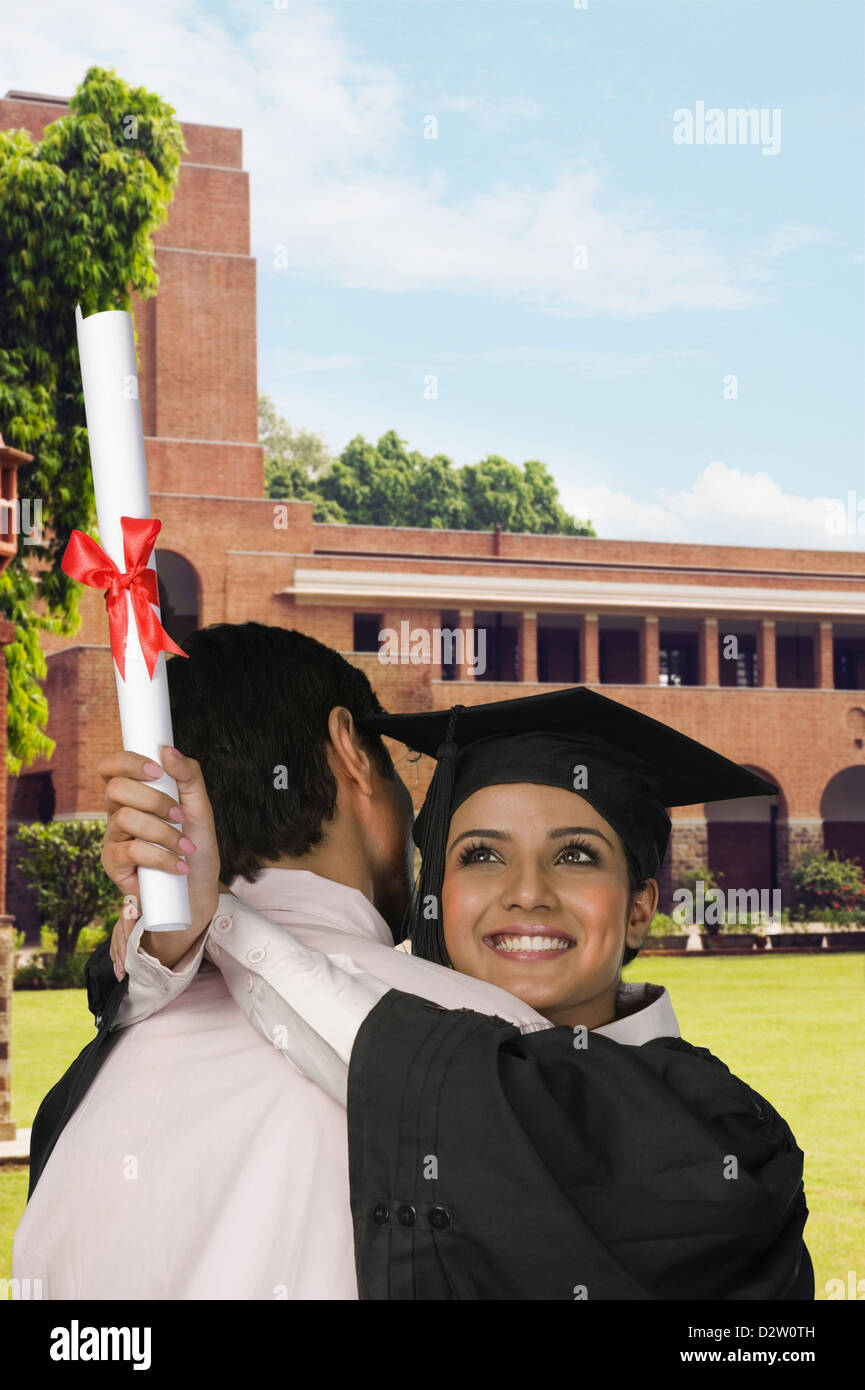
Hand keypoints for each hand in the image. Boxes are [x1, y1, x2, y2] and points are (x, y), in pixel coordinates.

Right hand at [100, 746, 221, 974]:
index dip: (129, 762)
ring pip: (125, 819)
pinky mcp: (114, 864)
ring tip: (185, 847)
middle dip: (155, 800)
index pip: (112, 767)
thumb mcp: (200, 808)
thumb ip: (188, 776)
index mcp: (134, 793)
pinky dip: (161, 857)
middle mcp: (118, 812)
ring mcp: (113, 838)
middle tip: (181, 816)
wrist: (198, 889)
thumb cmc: (196, 846)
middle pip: (116, 789)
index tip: (158, 772)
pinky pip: (131, 851)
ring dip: (164, 832)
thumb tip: (168, 750)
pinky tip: (178, 866)